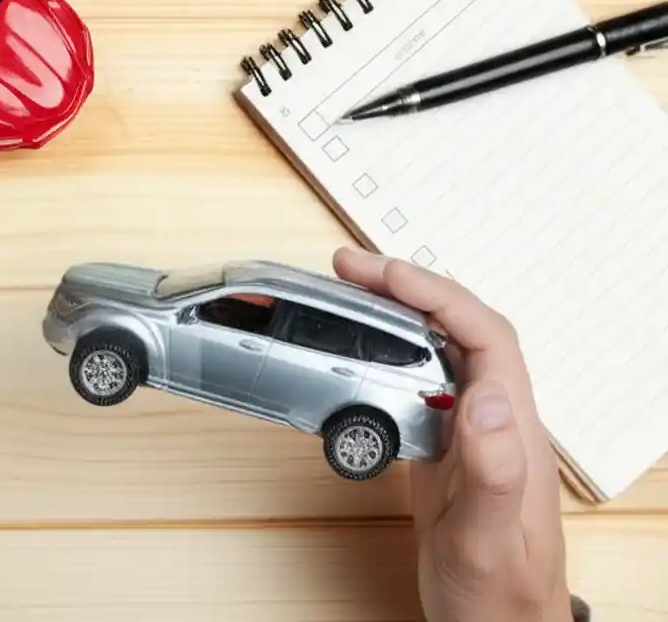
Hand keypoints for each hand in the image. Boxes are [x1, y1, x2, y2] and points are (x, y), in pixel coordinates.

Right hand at [333, 248, 569, 621]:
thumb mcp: (490, 539)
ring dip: (396, 313)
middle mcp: (493, 423)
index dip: (434, 294)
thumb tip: (483, 396)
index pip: (483, 335)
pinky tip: (358, 355)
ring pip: (439, 350)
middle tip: (347, 269)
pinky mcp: (445, 452)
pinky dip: (386, 355)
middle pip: (459, 328)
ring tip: (348, 294)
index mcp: (511, 431)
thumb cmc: (500, 597)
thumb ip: (494, 469)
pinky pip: (420, 384)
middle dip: (407, 287)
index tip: (381, 275)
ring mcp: (468, 435)